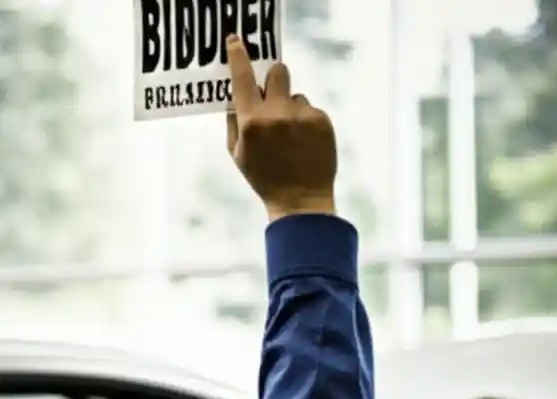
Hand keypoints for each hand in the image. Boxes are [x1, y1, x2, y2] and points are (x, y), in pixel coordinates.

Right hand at [226, 37, 337, 221]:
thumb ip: (234, 122)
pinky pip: (310, 109)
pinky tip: (304, 143)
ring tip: (291, 136)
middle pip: (278, 71)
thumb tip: (235, 96)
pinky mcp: (321, 120)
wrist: (301, 199)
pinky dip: (305, 121)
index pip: (242, 78)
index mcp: (252, 122)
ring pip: (295, 94)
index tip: (236, 41)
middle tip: (273, 94)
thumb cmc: (264, 178)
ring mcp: (302, 116)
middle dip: (274, 79)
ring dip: (290, 107)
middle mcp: (277, 114)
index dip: (238, 56)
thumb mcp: (237, 154)